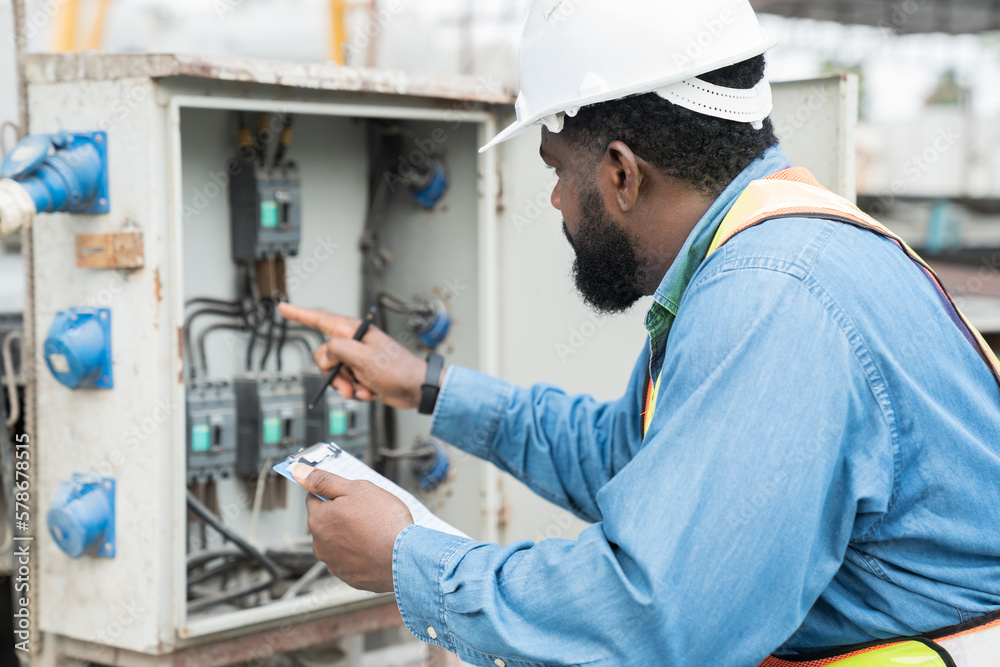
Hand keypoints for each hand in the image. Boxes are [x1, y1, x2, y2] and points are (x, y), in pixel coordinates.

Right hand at [279, 303, 437, 409]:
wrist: (416, 389)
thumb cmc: (397, 370)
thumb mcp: (363, 358)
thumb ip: (337, 350)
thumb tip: (326, 354)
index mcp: (353, 331)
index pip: (320, 319)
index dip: (299, 313)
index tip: (282, 307)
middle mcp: (354, 342)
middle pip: (324, 356)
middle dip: (332, 375)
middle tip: (348, 384)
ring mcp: (358, 358)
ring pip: (334, 373)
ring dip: (346, 386)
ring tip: (363, 391)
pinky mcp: (362, 373)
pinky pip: (346, 383)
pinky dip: (356, 391)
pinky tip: (369, 393)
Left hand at [293, 463, 413, 592]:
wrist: (404, 558)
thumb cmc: (384, 522)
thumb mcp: (356, 489)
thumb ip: (324, 481)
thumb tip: (299, 472)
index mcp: (318, 519)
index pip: (314, 498)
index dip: (333, 493)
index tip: (348, 494)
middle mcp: (320, 544)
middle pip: (326, 521)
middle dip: (341, 515)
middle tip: (366, 511)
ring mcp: (333, 563)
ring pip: (337, 541)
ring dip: (349, 535)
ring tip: (373, 531)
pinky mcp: (347, 577)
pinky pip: (349, 559)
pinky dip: (359, 553)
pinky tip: (374, 547)